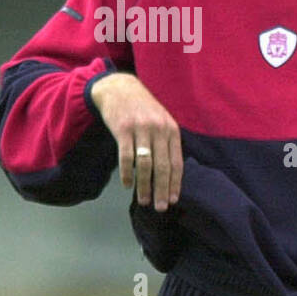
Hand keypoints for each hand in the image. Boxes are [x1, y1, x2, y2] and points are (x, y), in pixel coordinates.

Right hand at [91, 72, 182, 211]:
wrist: (119, 88)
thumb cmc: (143, 109)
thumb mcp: (162, 121)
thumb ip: (167, 143)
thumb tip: (171, 172)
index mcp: (172, 130)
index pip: (177, 162)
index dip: (176, 183)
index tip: (174, 199)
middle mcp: (159, 130)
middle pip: (163, 166)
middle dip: (162, 189)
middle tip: (160, 207)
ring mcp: (141, 129)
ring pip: (145, 164)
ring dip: (144, 186)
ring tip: (143, 200)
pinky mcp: (123, 129)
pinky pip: (126, 156)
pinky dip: (127, 173)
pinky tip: (127, 184)